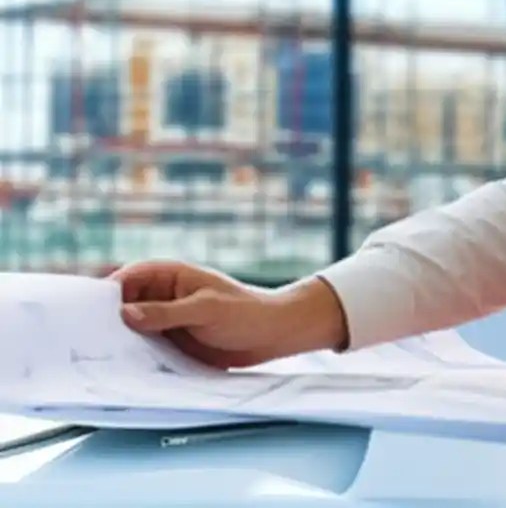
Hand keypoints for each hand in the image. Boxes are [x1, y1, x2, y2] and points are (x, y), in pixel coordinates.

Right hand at [108, 260, 348, 368]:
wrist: (275, 334)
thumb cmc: (247, 311)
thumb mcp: (207, 310)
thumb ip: (167, 313)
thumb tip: (126, 314)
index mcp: (169, 275)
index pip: (127, 279)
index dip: (106, 294)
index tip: (87, 314)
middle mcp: (163, 296)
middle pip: (123, 307)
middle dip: (108, 323)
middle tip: (88, 344)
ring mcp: (166, 321)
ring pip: (132, 331)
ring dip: (121, 344)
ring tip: (101, 363)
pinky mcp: (172, 343)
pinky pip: (146, 350)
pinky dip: (136, 359)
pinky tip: (125, 373)